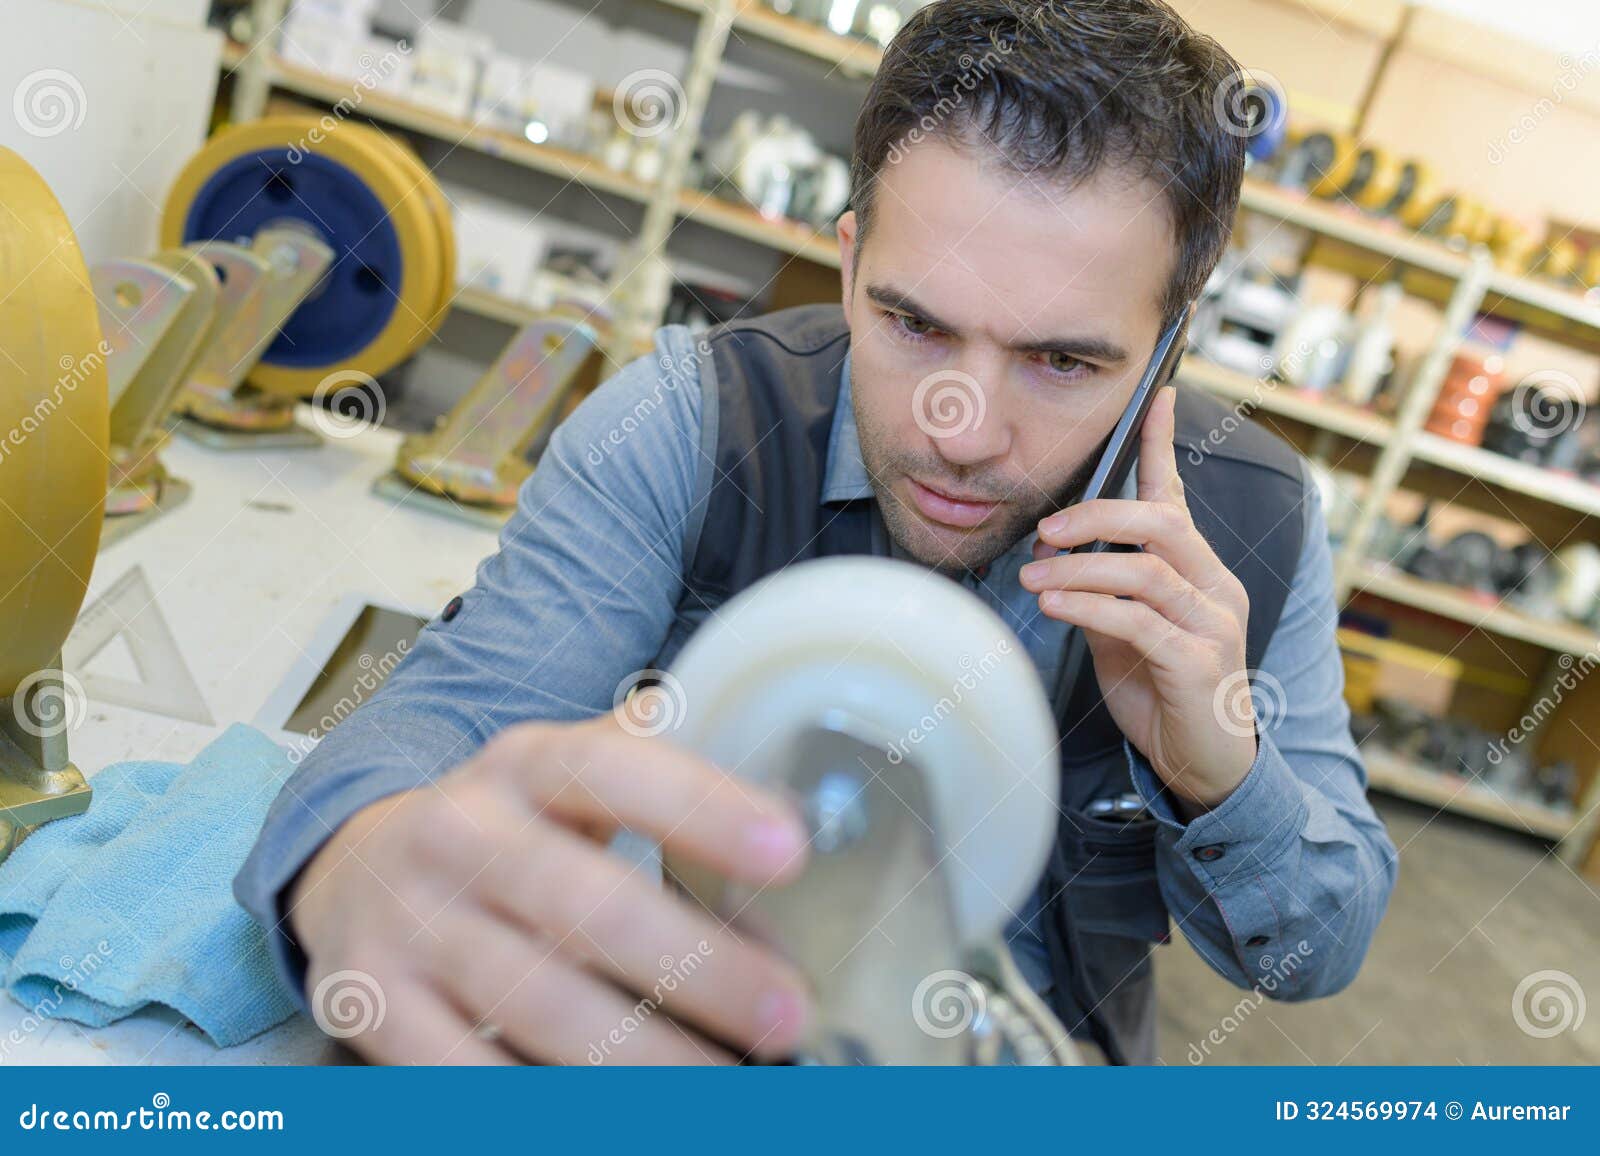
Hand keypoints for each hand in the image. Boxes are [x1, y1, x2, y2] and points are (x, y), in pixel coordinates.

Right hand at [286, 714, 811, 1063]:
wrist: (348, 870)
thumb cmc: (502, 827)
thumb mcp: (560, 771)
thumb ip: (653, 765)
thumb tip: (780, 779)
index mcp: (522, 765)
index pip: (613, 769)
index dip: (701, 808)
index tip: (791, 851)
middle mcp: (459, 834)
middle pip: (586, 905)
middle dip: (700, 967)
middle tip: (786, 1013)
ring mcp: (410, 925)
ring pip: (537, 1002)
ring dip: (644, 1058)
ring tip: (727, 1088)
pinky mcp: (372, 1007)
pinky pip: (467, 1076)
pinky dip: (546, 1104)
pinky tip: (621, 1117)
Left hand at [1019, 386, 1255, 814]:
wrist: (1206, 765)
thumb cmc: (1164, 693)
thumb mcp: (1127, 633)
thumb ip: (1106, 594)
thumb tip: (1058, 564)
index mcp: (1198, 572)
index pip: (1177, 497)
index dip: (1163, 447)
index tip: (1158, 396)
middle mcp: (1215, 587)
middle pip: (1162, 524)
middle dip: (1097, 516)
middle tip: (1045, 529)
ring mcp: (1213, 625)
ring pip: (1145, 571)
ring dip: (1079, 569)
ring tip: (1034, 575)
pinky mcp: (1198, 664)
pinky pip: (1138, 621)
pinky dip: (1089, 607)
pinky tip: (1055, 604)